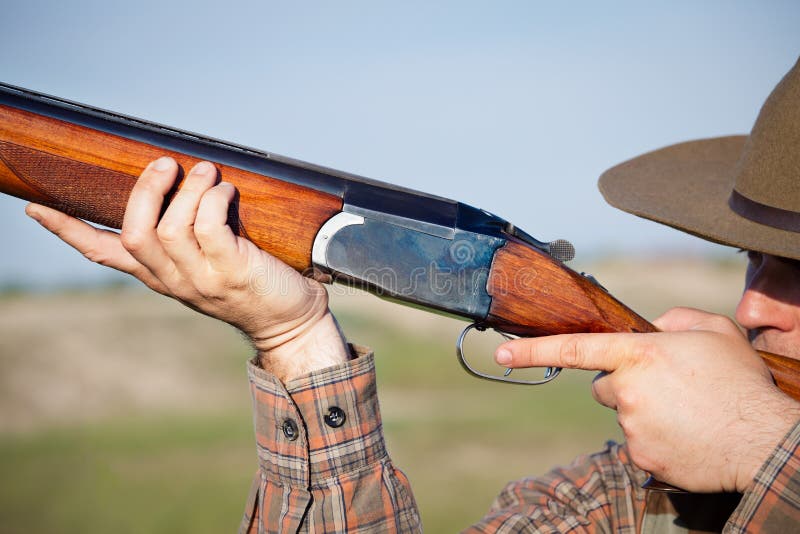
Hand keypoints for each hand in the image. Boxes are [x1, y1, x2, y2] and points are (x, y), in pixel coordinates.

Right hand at [26, 157, 348, 380]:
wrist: (292, 325)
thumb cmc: (255, 284)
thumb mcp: (209, 265)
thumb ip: (187, 238)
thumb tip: (179, 185)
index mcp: (161, 277)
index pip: (104, 254)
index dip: (68, 230)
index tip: (35, 208)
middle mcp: (174, 280)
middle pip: (134, 232)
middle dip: (145, 191)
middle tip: (166, 164)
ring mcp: (202, 280)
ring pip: (170, 227)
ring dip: (187, 190)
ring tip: (208, 172)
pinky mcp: (232, 272)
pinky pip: (209, 227)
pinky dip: (214, 200)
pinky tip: (228, 191)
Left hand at [495, 307, 799, 492]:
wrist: (764, 442)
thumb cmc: (740, 383)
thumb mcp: (714, 331)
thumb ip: (674, 319)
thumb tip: (652, 326)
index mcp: (639, 354)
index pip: (574, 347)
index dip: (532, 349)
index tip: (500, 352)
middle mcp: (627, 390)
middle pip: (603, 384)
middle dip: (623, 383)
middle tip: (665, 387)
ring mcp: (631, 426)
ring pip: (622, 412)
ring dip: (643, 409)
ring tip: (685, 410)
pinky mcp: (640, 456)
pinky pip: (637, 440)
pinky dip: (655, 436)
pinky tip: (685, 433)